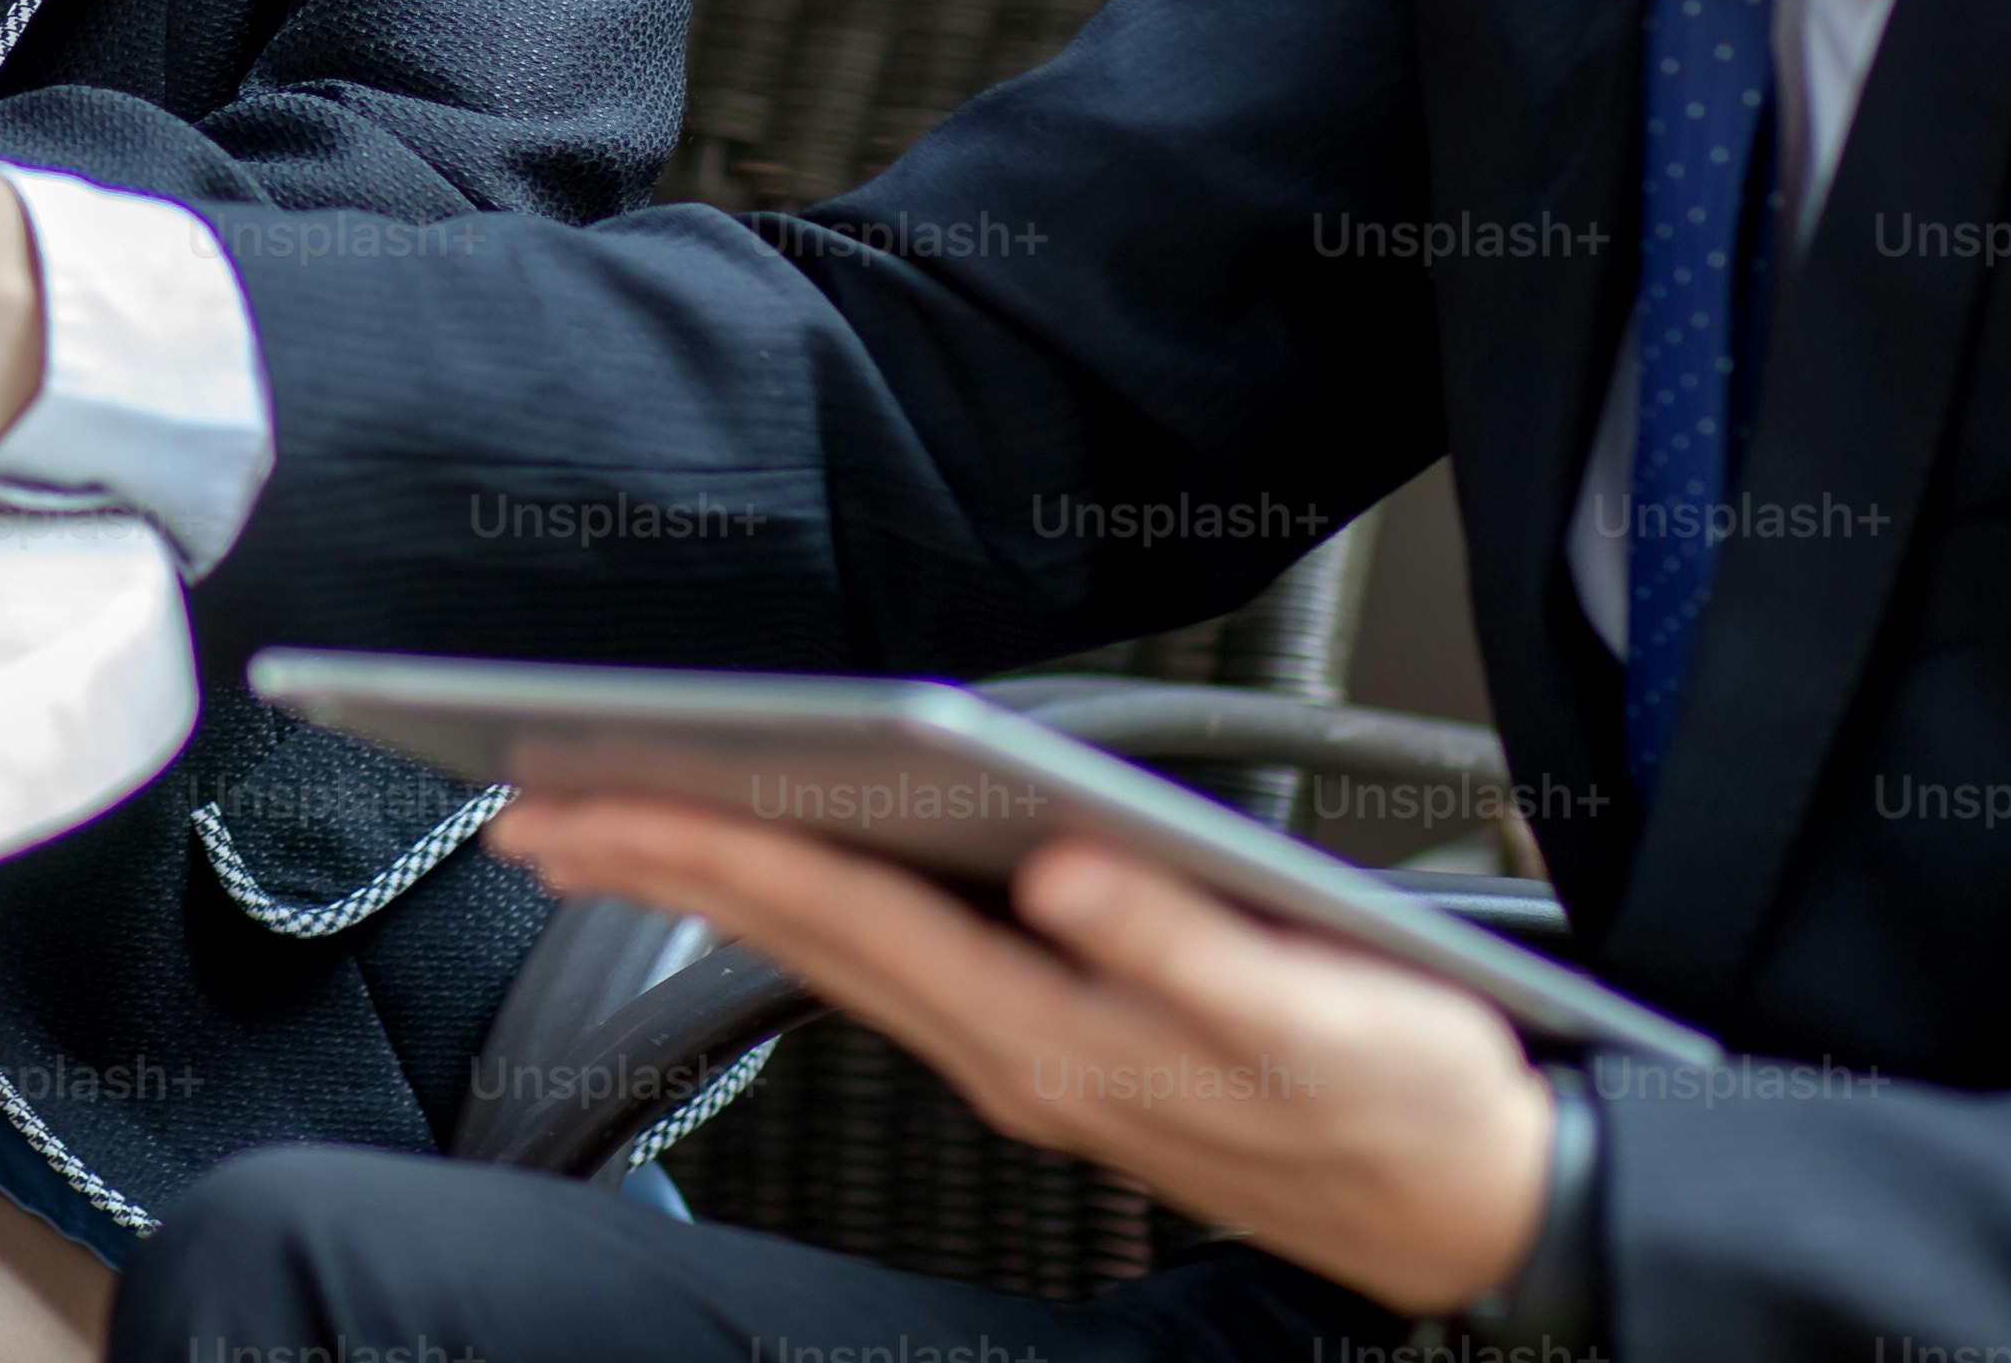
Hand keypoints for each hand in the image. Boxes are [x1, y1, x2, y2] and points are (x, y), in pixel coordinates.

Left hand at [496, 799, 1556, 1315]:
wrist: (1482, 1209)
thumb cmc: (1410, 1105)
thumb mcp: (1313, 1016)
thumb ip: (1177, 943)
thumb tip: (1056, 872)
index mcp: (1052, 1030)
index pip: (833, 912)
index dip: (701, 845)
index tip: (588, 801)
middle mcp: (1016, 1051)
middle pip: (799, 934)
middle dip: (656, 864)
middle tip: (528, 807)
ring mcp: (1031, 1058)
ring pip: (832, 954)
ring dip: (713, 885)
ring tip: (607, 830)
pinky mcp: (1061, 1051)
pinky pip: (891, 970)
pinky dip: (807, 911)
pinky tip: (775, 875)